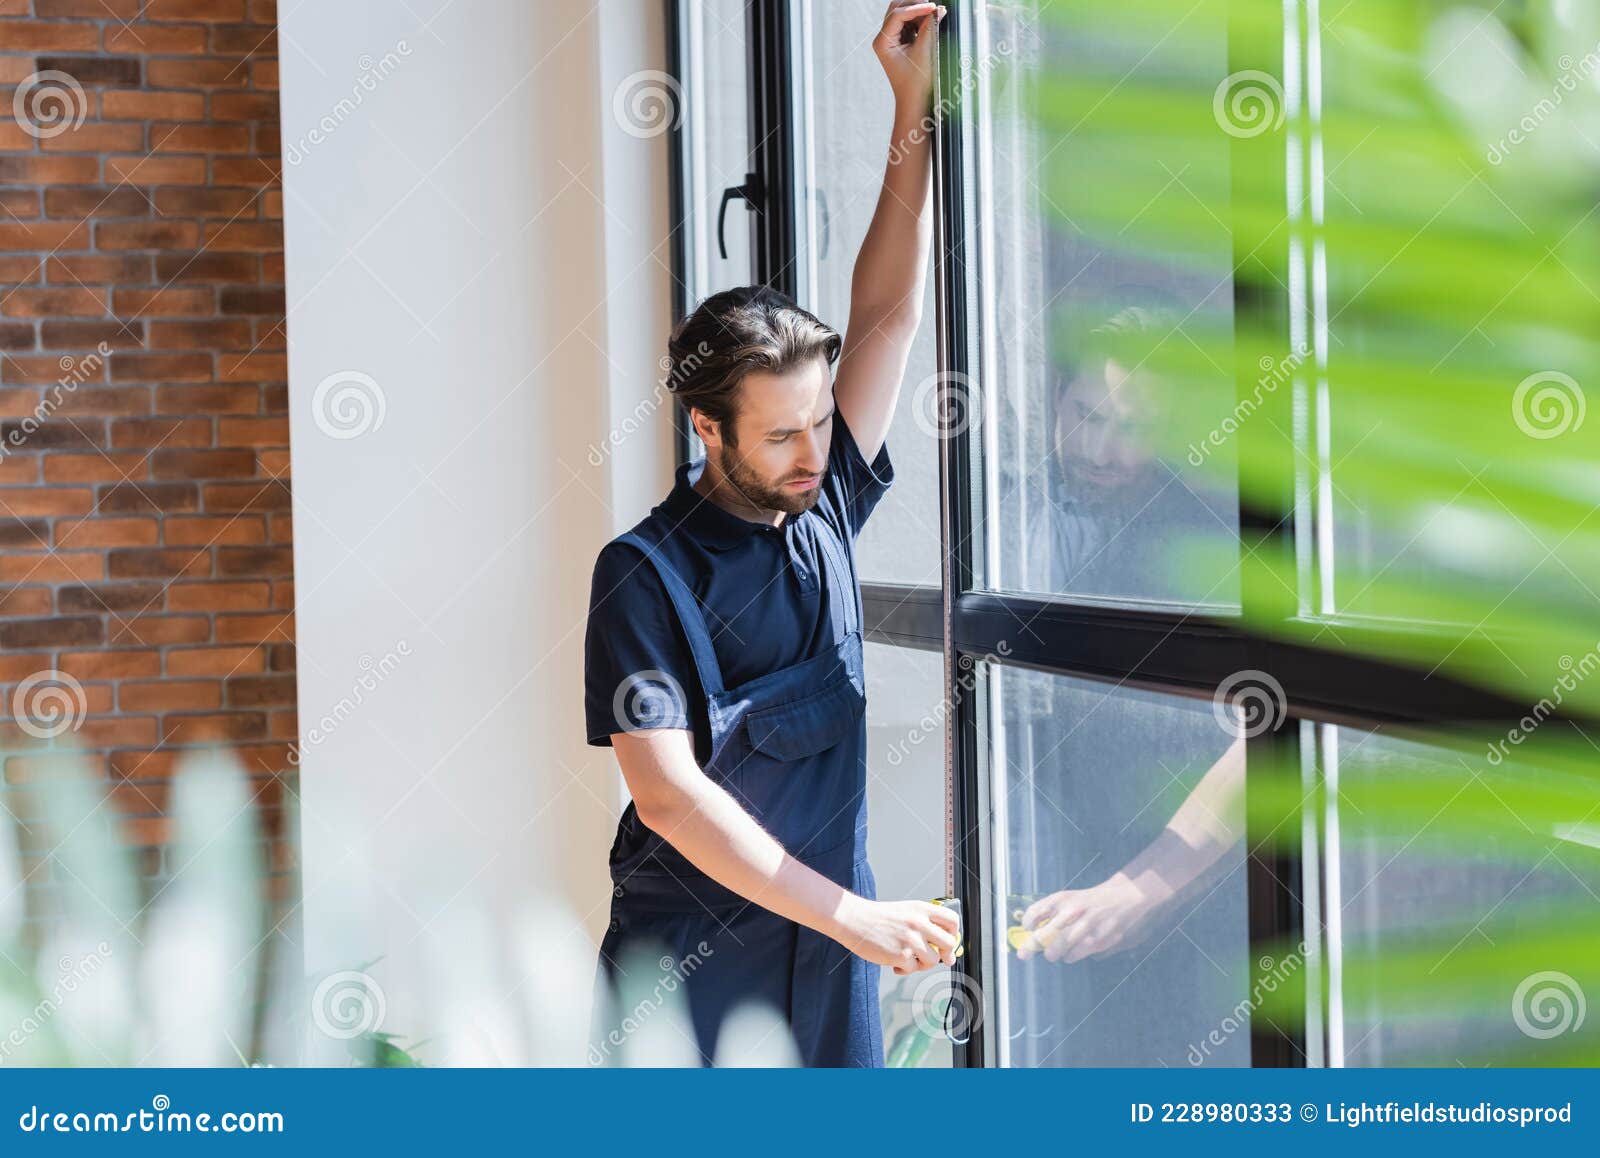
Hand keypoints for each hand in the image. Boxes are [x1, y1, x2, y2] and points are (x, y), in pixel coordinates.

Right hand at [832, 894, 960, 973]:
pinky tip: (895, 964)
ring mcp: (910, 940)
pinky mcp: (900, 955)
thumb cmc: (878, 918)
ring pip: (933, 960)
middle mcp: (919, 923)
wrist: (854, 919)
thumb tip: (942, 946)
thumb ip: (923, 922)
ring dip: (923, 964)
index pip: (952, 920)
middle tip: (940, 958)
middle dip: (946, 954)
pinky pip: (912, 969)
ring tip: (910, 960)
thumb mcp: (905, 911)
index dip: (954, 933)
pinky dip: (904, 970)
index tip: (948, 941)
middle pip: (949, 943)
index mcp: (921, 909)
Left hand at [872, 1, 945, 109]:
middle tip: (933, 8)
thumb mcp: (924, 52)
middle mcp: (883, 38)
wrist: (914, 100)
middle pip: (896, 9)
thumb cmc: (916, 82)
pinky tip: (932, 22)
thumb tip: (937, 9)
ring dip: (919, 12)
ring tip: (935, 17)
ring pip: (903, 14)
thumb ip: (929, 28)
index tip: (933, 7)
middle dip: (915, 6)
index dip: (916, 8)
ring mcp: (891, 38)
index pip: (897, 15)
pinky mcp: (900, 41)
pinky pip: (909, 23)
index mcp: (882, 42)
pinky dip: (920, 20)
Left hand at [1015, 871, 1170, 963]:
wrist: (1121, 898)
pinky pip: (1073, 956)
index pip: (1034, 913)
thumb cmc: (1088, 902)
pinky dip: (1069, 956)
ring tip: (1055, 951)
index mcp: (1061, 899)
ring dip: (1053, 953)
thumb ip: (1048, 911)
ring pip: (1056, 951)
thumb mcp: (1068, 898)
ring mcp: (1085, 926)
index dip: (1027, 923)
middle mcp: (1072, 911)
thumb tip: (1030, 931)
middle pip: (1042, 937)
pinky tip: (1073, 950)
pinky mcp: (1097, 940)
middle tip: (1031, 952)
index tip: (1028, 929)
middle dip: (1032, 948)